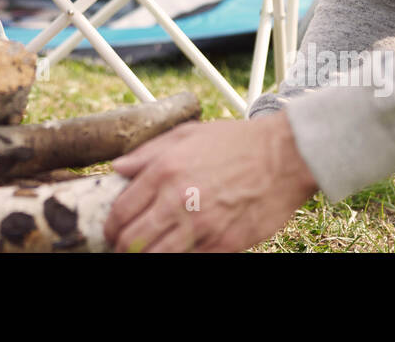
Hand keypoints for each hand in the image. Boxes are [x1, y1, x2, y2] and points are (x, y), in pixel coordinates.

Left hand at [103, 112, 318, 251]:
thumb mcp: (187, 134)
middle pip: (132, 239)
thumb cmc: (236, 142)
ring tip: (145, 251)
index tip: (111, 230)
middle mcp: (178, 200)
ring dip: (144, 255)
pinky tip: (177, 250)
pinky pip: (190, 260)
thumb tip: (117, 168)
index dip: (110, 226)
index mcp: (165, 170)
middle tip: (122, 245)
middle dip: (121, 245)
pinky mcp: (224, 245)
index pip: (121, 210)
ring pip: (155, 256)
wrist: (284, 156)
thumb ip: (147, 152)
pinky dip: (179, 257)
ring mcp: (201, 226)